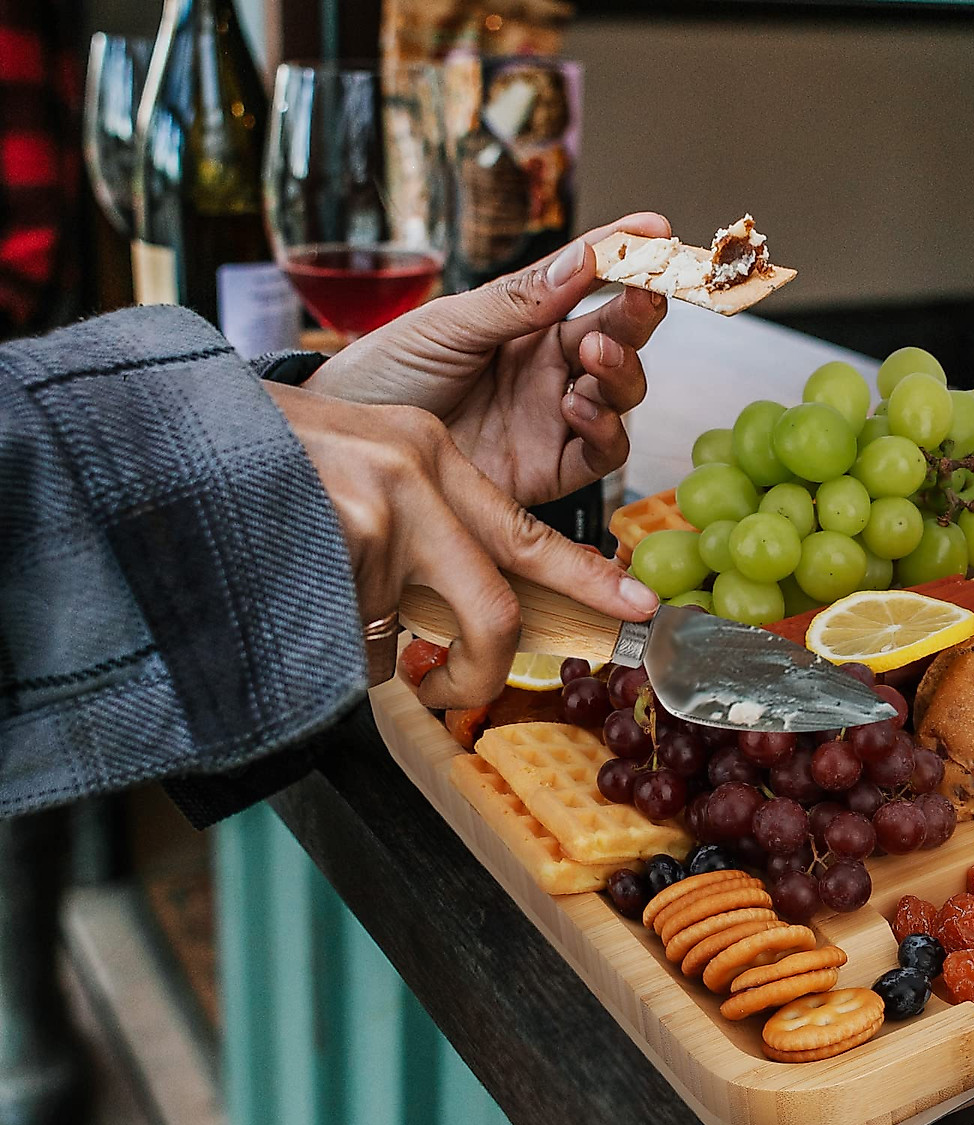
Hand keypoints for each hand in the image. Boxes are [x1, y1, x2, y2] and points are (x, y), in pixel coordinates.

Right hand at [266, 382, 659, 699]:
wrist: (180, 426)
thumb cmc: (277, 460)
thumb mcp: (368, 465)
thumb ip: (427, 526)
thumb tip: (453, 621)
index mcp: (435, 455)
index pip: (528, 535)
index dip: (588, 581)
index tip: (637, 613)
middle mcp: (418, 475)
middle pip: (493, 611)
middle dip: (477, 675)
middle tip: (453, 692)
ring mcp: (378, 509)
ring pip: (395, 638)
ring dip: (361, 646)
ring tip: (316, 593)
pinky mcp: (334, 539)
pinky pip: (347, 642)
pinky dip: (323, 641)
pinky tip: (291, 587)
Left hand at [305, 213, 670, 507]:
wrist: (351, 449)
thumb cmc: (386, 375)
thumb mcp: (447, 325)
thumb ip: (517, 300)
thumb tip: (583, 258)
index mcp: (526, 321)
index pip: (588, 280)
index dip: (625, 253)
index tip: (655, 228)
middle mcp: (547, 367)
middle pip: (619, 335)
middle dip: (640, 313)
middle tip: (645, 296)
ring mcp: (551, 417)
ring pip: (621, 392)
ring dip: (623, 370)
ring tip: (595, 355)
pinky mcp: (548, 469)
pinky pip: (600, 453)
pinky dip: (604, 430)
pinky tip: (577, 408)